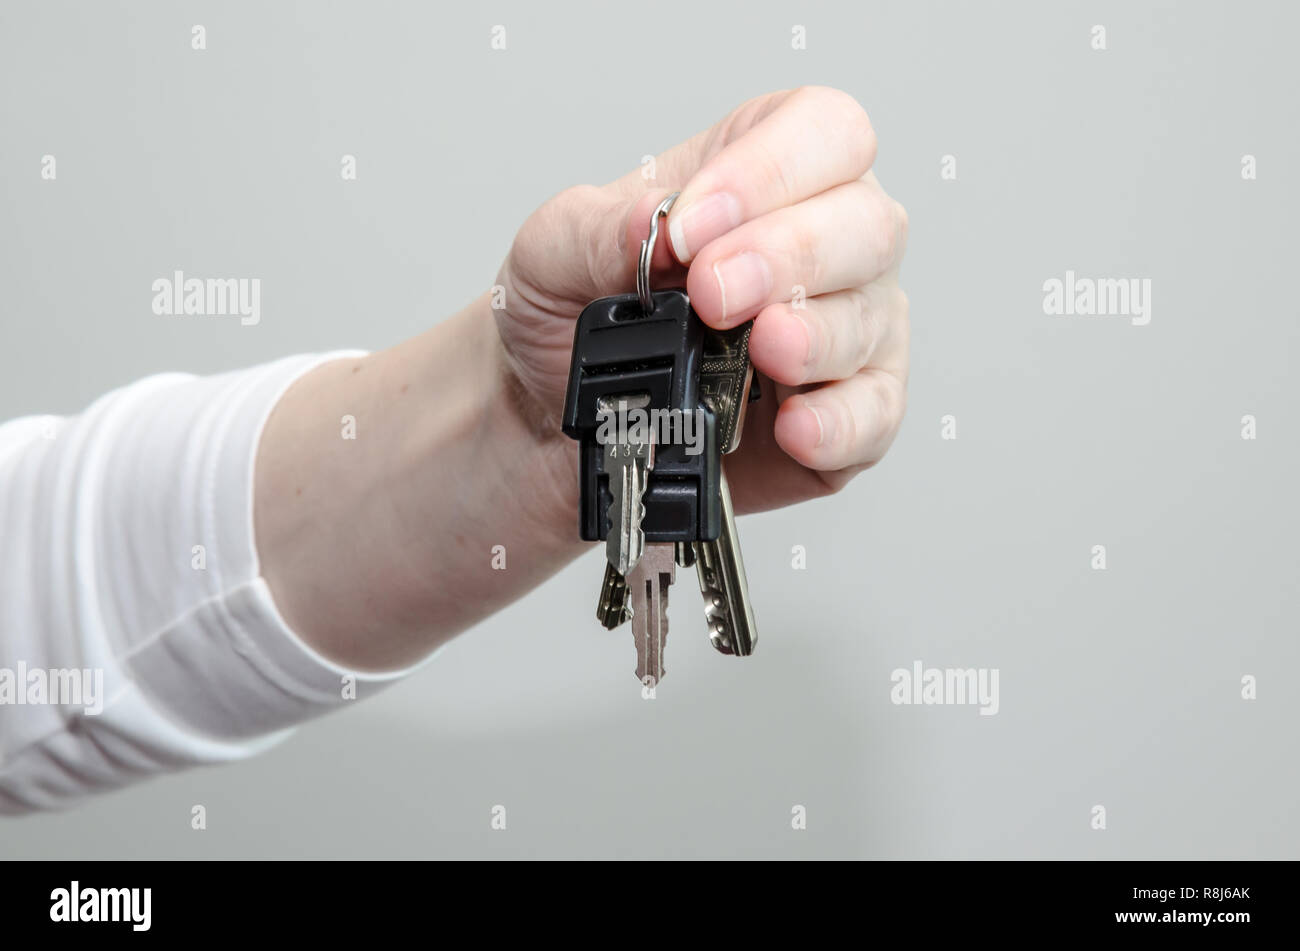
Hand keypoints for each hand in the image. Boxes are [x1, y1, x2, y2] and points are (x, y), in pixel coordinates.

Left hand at [495, 85, 908, 513]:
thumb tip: (653, 219)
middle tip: (714, 296)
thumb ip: (595, 229)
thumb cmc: (572, 317)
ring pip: (872, 319)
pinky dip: (837, 423)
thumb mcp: (551, 252)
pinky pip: (872, 414)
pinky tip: (793, 426)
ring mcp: (848, 329)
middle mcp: (825, 241)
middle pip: (867, 223)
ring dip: (817, 336)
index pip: (822, 132)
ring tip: (758, 351)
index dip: (769, 172)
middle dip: (792, 255)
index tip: (691, 230)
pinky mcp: (847, 413)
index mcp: (764, 172)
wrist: (559, 417)